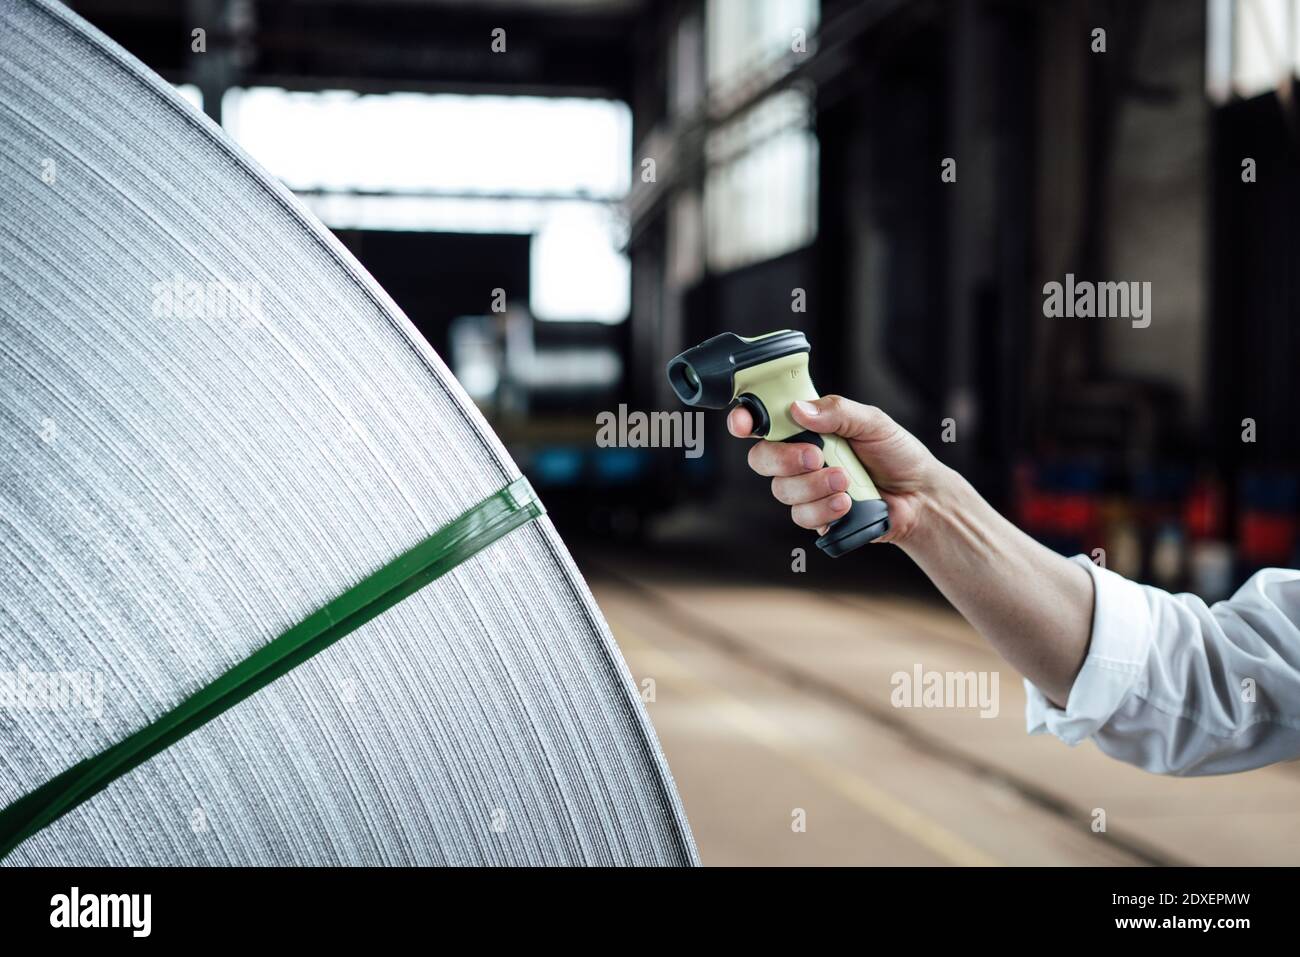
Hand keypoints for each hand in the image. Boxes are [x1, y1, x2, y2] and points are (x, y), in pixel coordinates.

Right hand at [727, 396, 940, 543]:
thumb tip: (798, 409)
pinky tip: (848, 503)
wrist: (920, 496)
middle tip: (817, 457)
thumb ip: (837, 412)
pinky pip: (801, 516)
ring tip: (847, 482)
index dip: (746, 420)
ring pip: (782, 490)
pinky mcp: (816, 517)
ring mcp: (805, 489)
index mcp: (808, 428)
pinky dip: (824, 509)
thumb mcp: (873, 422)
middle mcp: (800, 458)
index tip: (744, 424)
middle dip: (784, 459)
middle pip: (762, 458)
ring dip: (814, 486)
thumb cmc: (897, 454)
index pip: (765, 421)